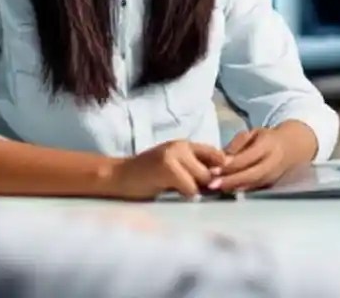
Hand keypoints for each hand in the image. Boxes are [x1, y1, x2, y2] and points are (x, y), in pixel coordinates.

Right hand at [106, 140, 225, 199]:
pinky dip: (184, 195)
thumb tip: (219, 180)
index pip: (217, 154)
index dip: (221, 170)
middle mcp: (181, 146)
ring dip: (194, 191)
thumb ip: (193, 169)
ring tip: (177, 190)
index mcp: (185, 145)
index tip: (216, 184)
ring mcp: (174, 155)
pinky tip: (169, 191)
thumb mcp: (173, 167)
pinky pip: (189, 188)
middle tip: (193, 191)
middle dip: (206, 185)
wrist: (118, 176)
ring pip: (202, 179)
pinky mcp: (167, 168)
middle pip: (211, 170)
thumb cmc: (146, 176)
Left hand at [215, 127, 293, 192]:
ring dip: (233, 187)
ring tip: (215, 188)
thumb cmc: (267, 139)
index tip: (214, 169)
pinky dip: (238, 190)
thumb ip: (238, 143)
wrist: (291, 148)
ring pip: (252, 184)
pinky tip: (225, 190)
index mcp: (268, 145)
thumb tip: (222, 157)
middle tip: (212, 185)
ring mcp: (273, 176)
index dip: (231, 165)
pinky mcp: (271, 185)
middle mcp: (273, 162)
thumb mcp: (253, 133)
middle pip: (251, 174)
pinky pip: (254, 189)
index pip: (248, 157)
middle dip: (231, 181)